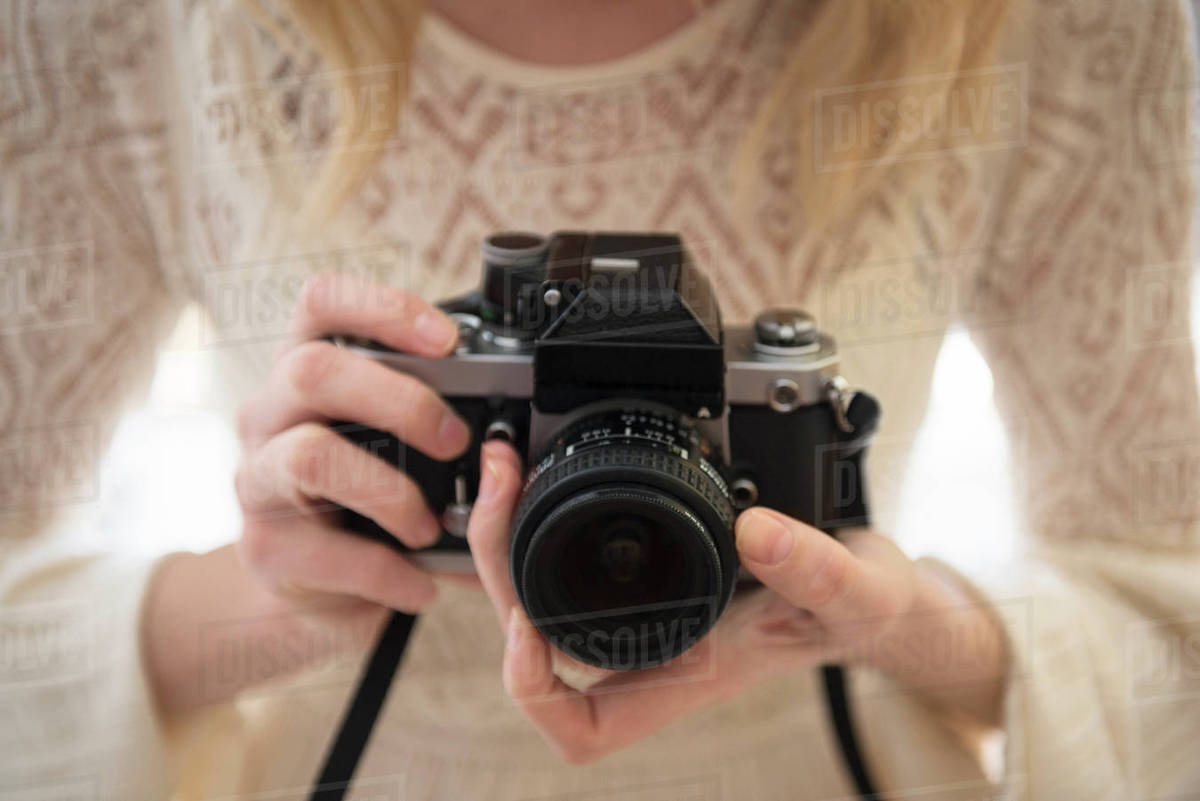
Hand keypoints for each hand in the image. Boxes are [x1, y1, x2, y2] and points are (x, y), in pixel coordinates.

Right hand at [148, 273, 475, 720]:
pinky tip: (418, 581)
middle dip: (399, 400)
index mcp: (306, 370)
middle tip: (453, 440)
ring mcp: (257, 478)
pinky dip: (387, 570)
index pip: (321, 301)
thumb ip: (435, 423)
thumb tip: (517, 444)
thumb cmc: (361, 495)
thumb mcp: (391, 446)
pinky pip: (327, 550)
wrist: (309, 584)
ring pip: (309, 454)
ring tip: (427, 524)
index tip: (446, 338)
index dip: (381, 307)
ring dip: (389, 489)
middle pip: (313, 370)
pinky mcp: (264, 546)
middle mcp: (269, 413)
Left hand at [468, 442, 1008, 763]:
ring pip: (538, 596)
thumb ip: (816, 570)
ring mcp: (640, 611)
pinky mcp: (645, 566)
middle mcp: (646, 649)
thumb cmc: (859, 611)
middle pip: (531, 644)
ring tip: (508, 466)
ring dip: (507, 536)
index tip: (524, 621)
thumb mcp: (856, 592)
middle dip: (496, 569)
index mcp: (682, 675)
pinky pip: (566, 555)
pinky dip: (538, 517)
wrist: (869, 582)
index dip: (532, 689)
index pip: (579, 728)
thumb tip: (758, 531)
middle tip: (501, 486)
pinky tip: (536, 471)